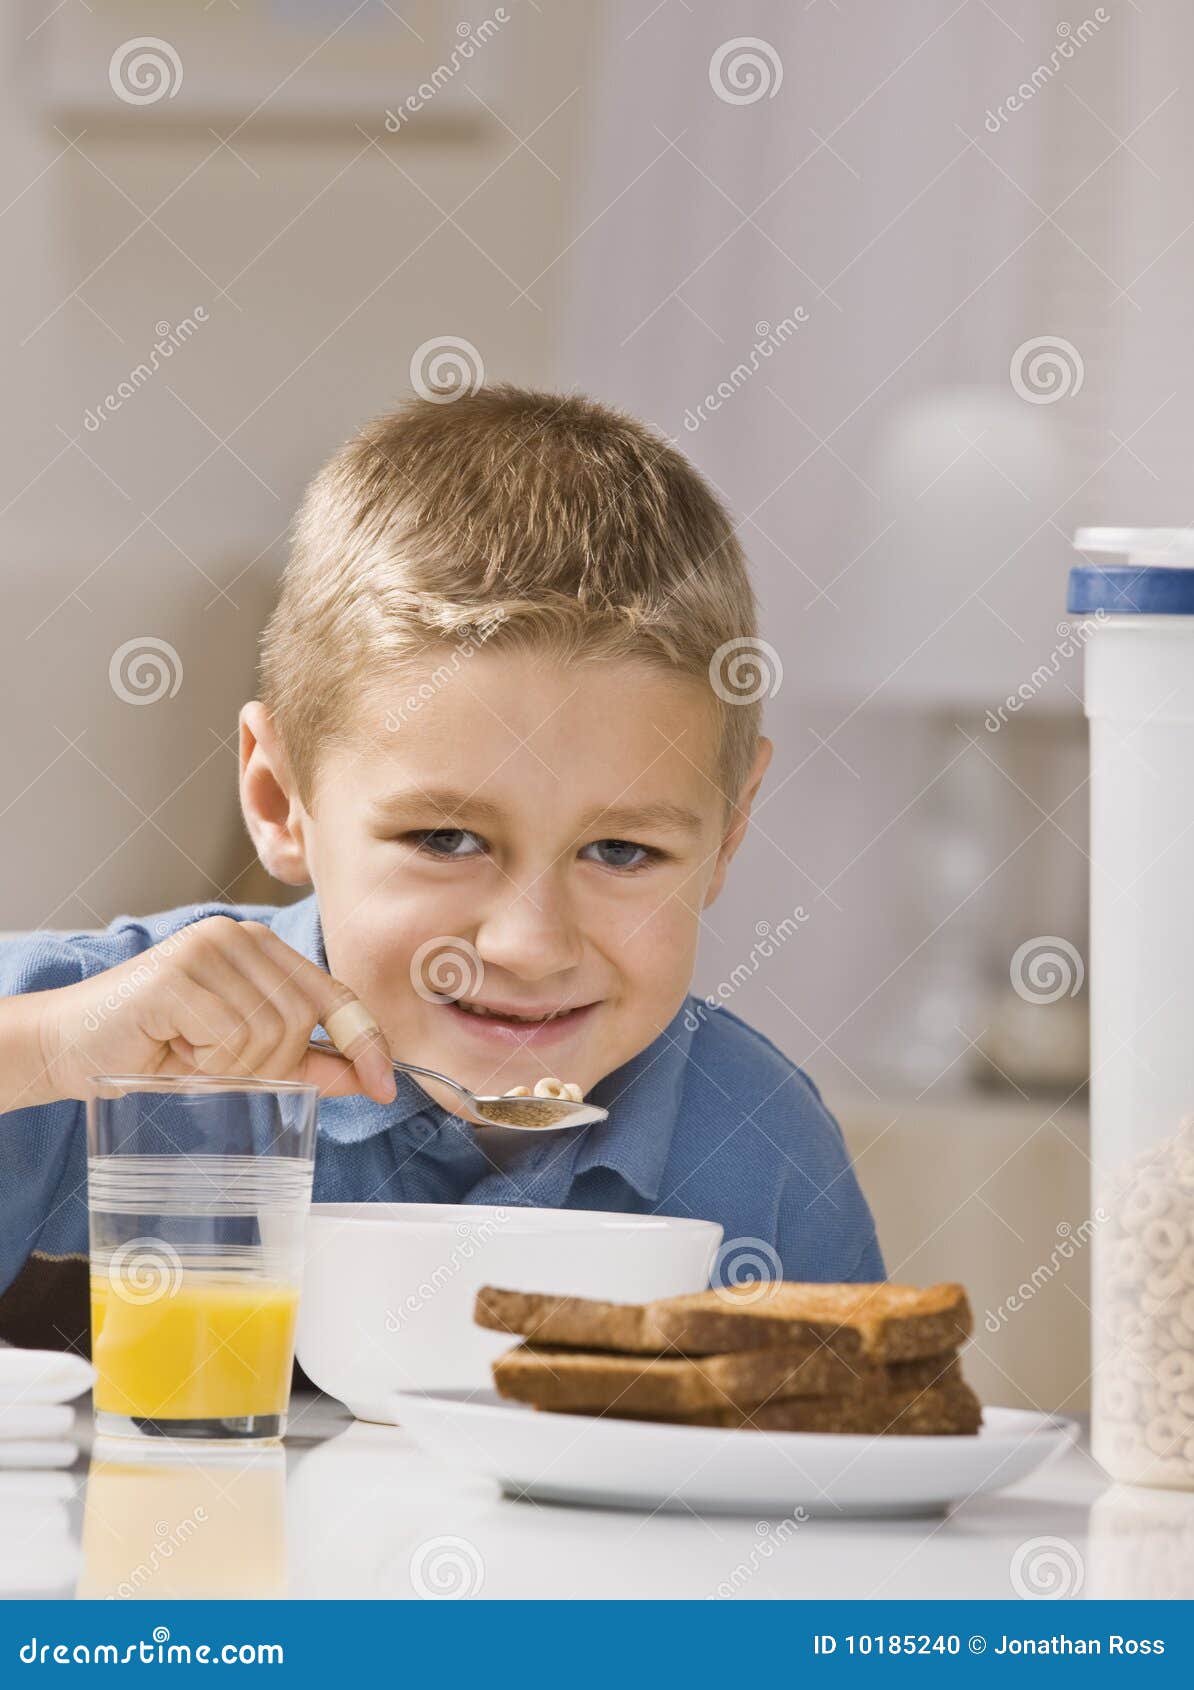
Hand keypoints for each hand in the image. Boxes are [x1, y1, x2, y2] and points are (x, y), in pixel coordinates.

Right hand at [34, 916, 396, 1105]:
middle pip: (301, 1021)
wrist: (70, 1048)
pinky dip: (207, 1063)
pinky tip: (175, 1050)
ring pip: (269, 1033)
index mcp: (263, 949)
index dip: (365, 1041)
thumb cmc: (156, 1050)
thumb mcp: (242, 1059)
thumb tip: (368, 1077)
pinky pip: (230, 1037)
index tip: (387, 1086)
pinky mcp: (178, 972)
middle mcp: (239, 936)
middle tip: (216, 1069)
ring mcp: (208, 947)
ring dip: (231, 1068)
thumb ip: (304, 1063)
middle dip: (269, 1067)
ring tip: (191, 1056)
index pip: (334, 994)